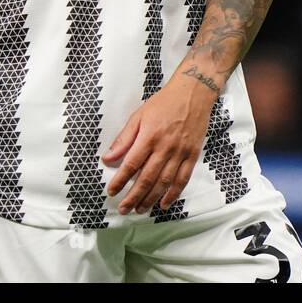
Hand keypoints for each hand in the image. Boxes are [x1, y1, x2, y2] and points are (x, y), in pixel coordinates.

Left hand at [102, 71, 215, 213]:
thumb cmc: (164, 102)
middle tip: (124, 209)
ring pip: (164, 182)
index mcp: (149, 136)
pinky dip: (173, 194)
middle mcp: (165, 146)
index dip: (120, 180)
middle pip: (147, 178)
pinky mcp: (193, 155)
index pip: (131, 163)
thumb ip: (124, 138)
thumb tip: (108, 157)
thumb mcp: (139, 115)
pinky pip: (183, 179)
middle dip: (134, 196)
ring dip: (151, 199)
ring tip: (139, 210)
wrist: (193, 92)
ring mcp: (181, 152)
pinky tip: (164, 204)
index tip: (111, 191)